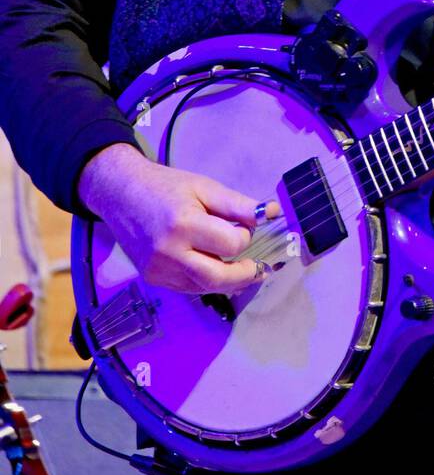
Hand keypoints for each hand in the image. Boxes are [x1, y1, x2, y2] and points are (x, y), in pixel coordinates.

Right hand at [77, 143, 280, 294]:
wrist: (121, 194)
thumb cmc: (165, 187)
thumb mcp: (205, 187)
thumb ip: (238, 204)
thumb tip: (271, 214)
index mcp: (184, 224)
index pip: (231, 245)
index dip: (245, 237)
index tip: (245, 228)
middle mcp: (169, 252)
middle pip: (219, 279)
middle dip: (245, 275)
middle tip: (259, 268)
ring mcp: (158, 269)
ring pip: (204, 287)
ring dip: (227, 281)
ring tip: (242, 268)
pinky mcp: (153, 278)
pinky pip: (188, 287)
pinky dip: (206, 280)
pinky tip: (214, 267)